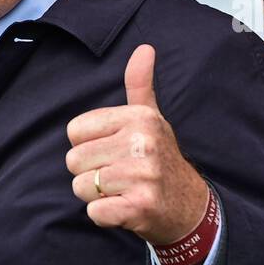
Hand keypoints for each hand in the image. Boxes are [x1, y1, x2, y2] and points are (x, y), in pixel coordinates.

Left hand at [65, 44, 209, 246]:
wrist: (189, 207)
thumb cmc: (160, 159)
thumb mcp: (151, 118)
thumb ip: (140, 85)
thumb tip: (144, 48)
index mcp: (139, 118)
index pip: (74, 131)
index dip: (88, 146)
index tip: (113, 152)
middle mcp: (142, 142)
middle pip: (74, 161)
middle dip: (90, 173)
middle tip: (119, 176)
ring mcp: (143, 175)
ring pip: (81, 187)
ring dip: (97, 196)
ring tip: (123, 190)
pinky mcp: (140, 206)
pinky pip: (94, 212)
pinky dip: (103, 216)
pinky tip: (124, 208)